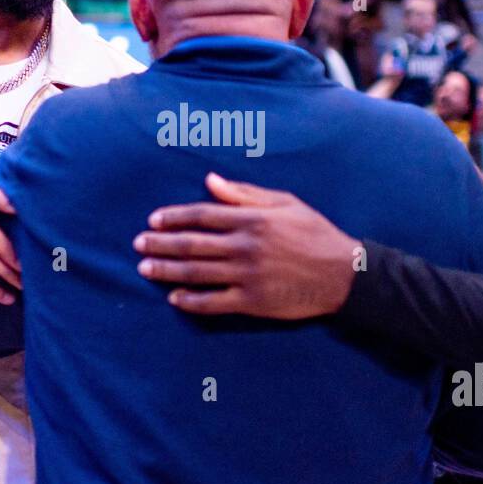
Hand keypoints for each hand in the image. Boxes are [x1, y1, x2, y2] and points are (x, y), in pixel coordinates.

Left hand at [133, 173, 360, 318]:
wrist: (344, 274)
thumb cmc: (315, 233)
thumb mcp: (285, 203)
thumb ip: (245, 194)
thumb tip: (210, 180)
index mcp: (252, 219)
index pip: (202, 215)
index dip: (173, 217)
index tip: (153, 220)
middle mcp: (245, 246)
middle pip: (191, 245)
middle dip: (160, 244)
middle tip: (138, 246)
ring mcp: (247, 276)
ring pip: (196, 273)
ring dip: (167, 271)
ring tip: (145, 269)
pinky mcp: (252, 302)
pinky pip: (213, 302)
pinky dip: (190, 300)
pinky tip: (174, 298)